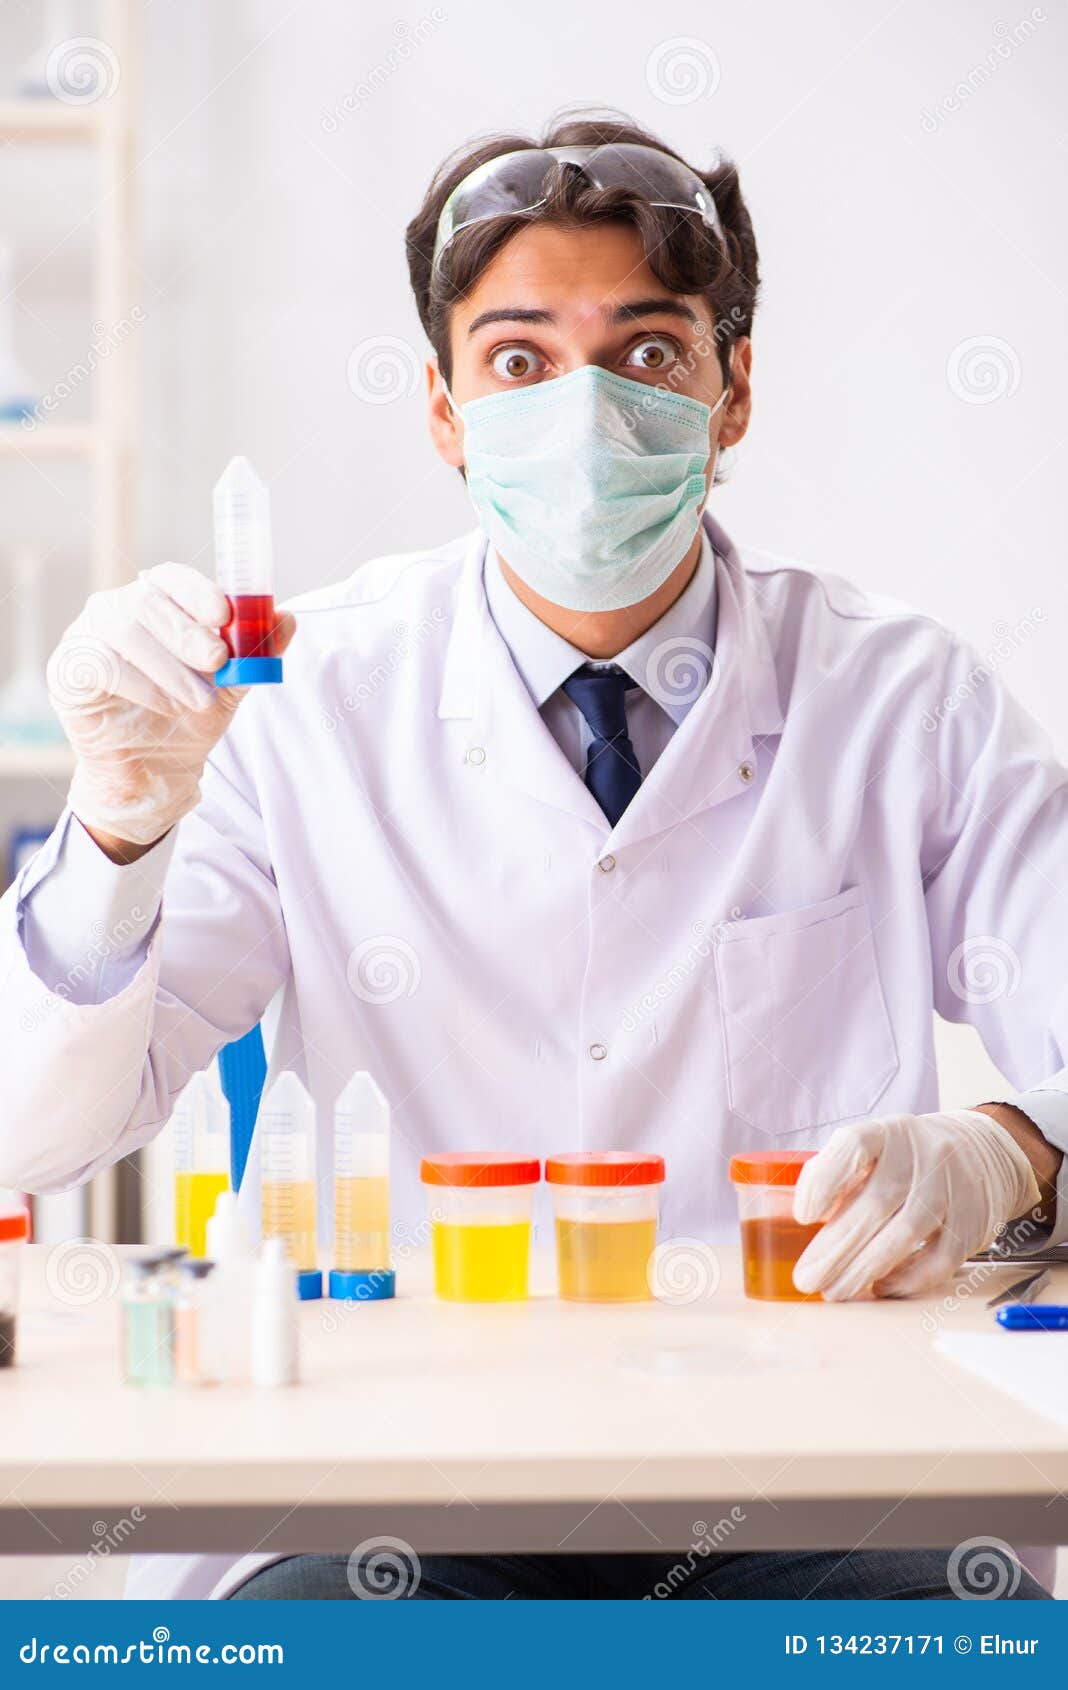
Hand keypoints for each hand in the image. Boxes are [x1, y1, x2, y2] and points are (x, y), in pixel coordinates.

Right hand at [47, 563, 295, 851]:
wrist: (154, 772)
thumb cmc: (186, 719)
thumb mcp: (229, 687)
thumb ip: (255, 654)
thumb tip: (288, 619)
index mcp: (156, 603)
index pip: (171, 578)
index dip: (196, 591)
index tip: (224, 614)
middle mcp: (117, 610)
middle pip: (148, 601)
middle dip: (188, 632)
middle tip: (218, 662)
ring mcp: (87, 636)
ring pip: (124, 630)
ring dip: (168, 666)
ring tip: (197, 699)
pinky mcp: (68, 671)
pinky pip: (100, 664)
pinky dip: (140, 685)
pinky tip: (165, 706)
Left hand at [792, 1110, 1041, 1300]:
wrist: (980, 1151)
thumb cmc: (906, 1157)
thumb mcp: (872, 1148)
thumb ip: (836, 1172)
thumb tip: (807, 1215)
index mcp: (887, 1133)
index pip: (854, 1145)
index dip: (826, 1181)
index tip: (804, 1217)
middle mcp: (921, 1155)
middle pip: (875, 1202)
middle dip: (836, 1247)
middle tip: (808, 1278)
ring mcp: (951, 1188)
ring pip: (904, 1234)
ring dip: (863, 1269)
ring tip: (834, 1291)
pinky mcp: (972, 1223)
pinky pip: (939, 1259)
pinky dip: (907, 1279)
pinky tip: (881, 1286)